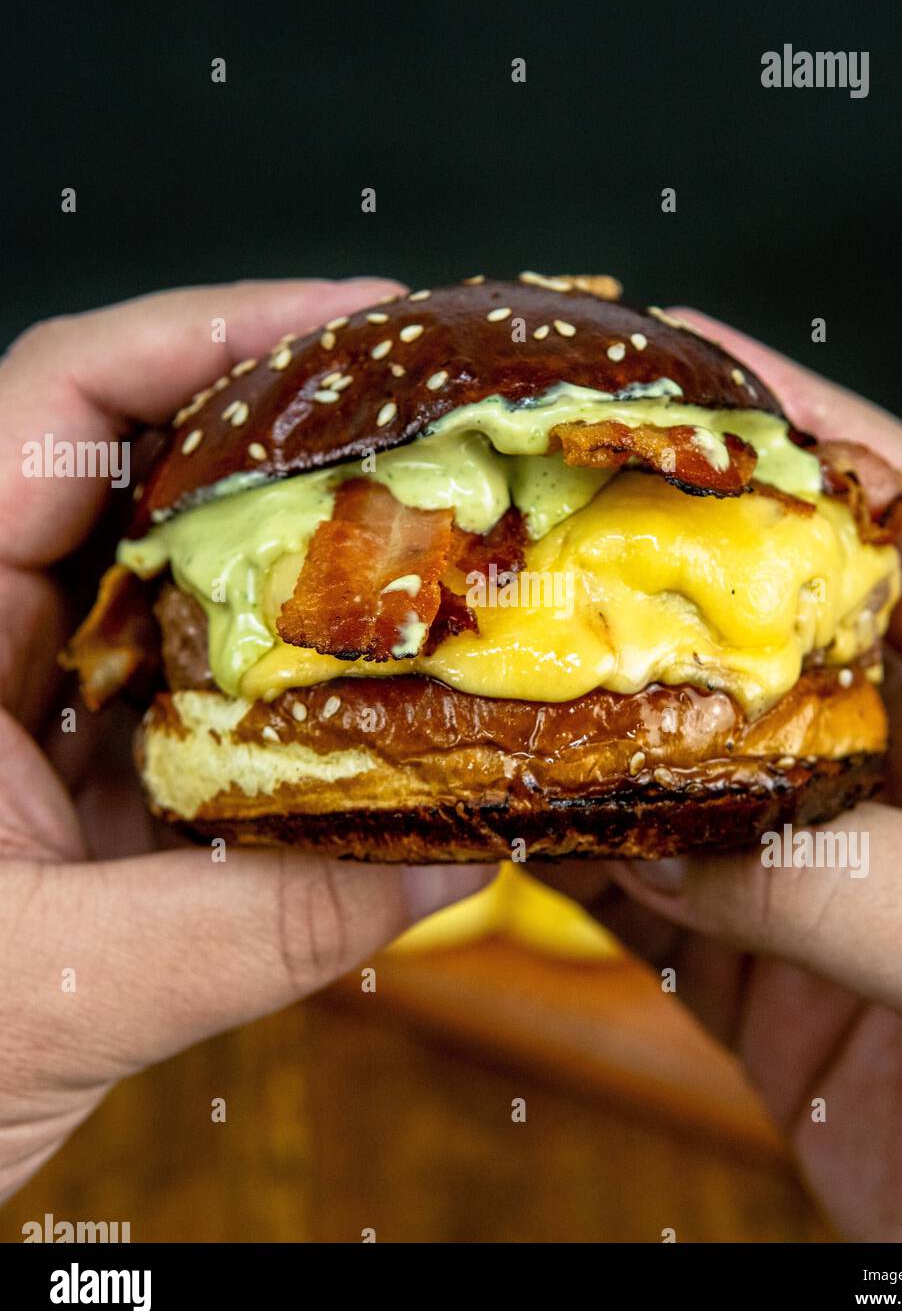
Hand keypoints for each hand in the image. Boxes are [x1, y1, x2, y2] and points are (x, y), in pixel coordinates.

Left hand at [0, 279, 494, 1202]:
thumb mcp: (53, 994)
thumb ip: (257, 923)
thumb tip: (449, 856)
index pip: (54, 402)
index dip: (210, 334)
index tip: (362, 317)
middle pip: (131, 475)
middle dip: (286, 445)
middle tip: (436, 429)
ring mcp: (10, 712)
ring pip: (165, 595)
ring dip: (292, 582)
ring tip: (424, 551)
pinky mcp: (53, 786)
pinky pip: (180, 705)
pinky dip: (274, 702)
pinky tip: (362, 706)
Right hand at [533, 310, 901, 1242]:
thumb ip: (859, 880)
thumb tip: (687, 834)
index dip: (806, 439)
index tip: (690, 364)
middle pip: (775, 631)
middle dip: (662, 568)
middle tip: (541, 502)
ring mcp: (833, 866)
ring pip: (692, 759)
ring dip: (593, 719)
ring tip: (487, 650)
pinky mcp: (765, 969)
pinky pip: (652, 890)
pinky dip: (577, 857)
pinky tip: (500, 816)